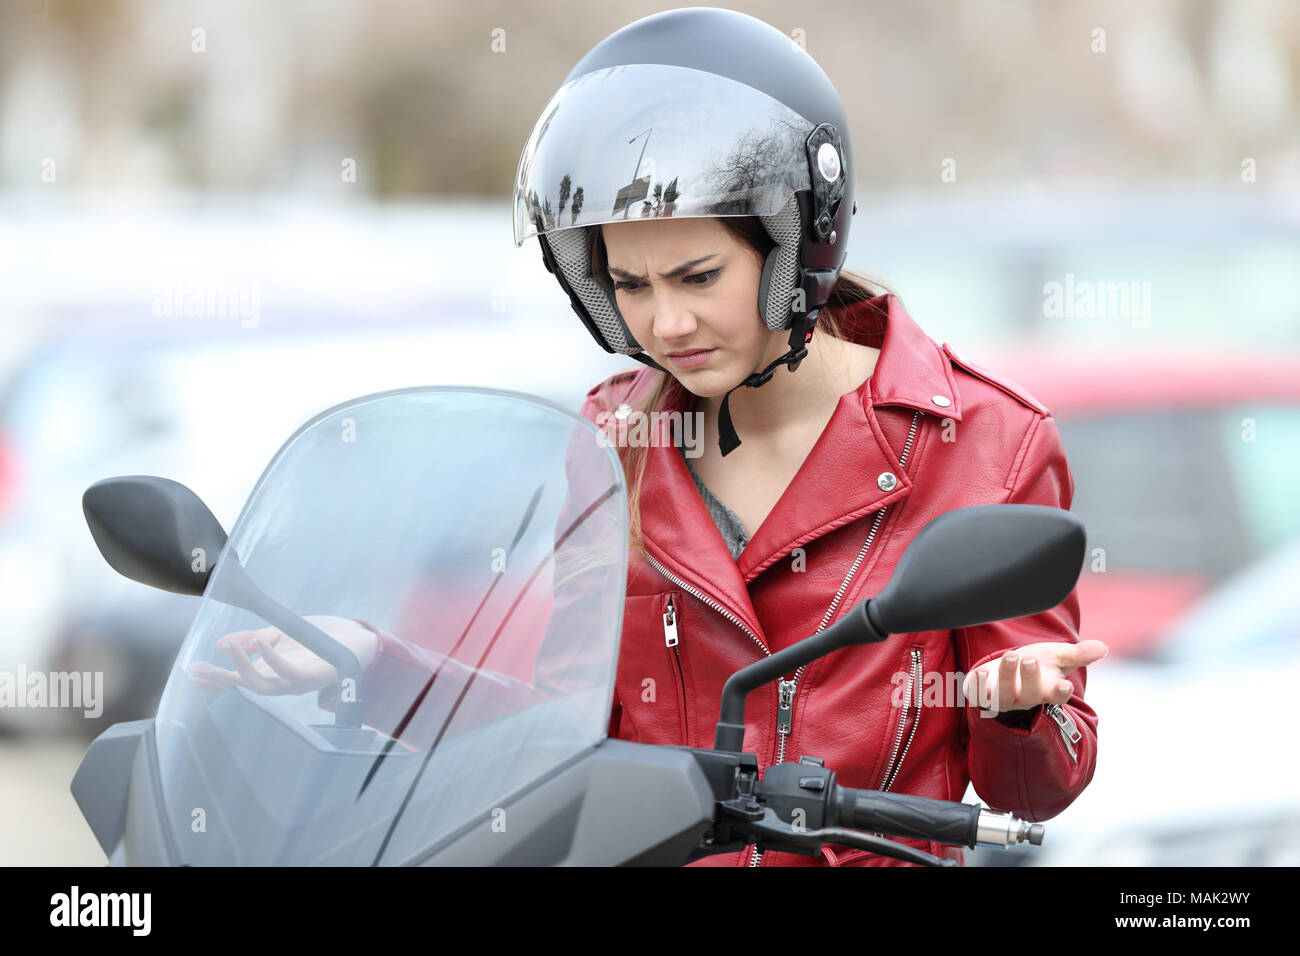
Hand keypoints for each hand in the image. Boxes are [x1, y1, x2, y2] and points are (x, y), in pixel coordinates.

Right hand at [185, 614, 380, 695]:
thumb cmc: (320, 639)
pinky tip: (260, 642)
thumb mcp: (280, 634)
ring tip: (227, 648)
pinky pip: (290, 672)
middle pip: (246, 687)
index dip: (215, 680)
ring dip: (243, 668)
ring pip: (264, 685)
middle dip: (220, 680)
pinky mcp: (316, 675)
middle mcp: (283, 682)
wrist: (357, 637)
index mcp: (272, 673)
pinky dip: (273, 659)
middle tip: (197, 669)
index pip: (239, 680)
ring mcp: (299, 681)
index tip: (191, 672)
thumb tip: (220, 644)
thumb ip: (252, 640)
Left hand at [962, 639, 1107, 715]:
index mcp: (1046, 690)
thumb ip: (1079, 654)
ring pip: (1005, 695)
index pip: (1056, 696)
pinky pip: (979, 694)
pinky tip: (982, 672)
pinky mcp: (981, 694)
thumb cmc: (1036, 668)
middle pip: (1030, 695)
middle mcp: (1025, 698)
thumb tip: (1103, 647)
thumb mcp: (1057, 658)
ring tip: (1010, 656)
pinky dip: (979, 685)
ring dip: (1008, 677)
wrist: (1005, 674)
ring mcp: (1002, 698)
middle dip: (1030, 679)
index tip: (1064, 685)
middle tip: (1029, 659)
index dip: (1060, 693)